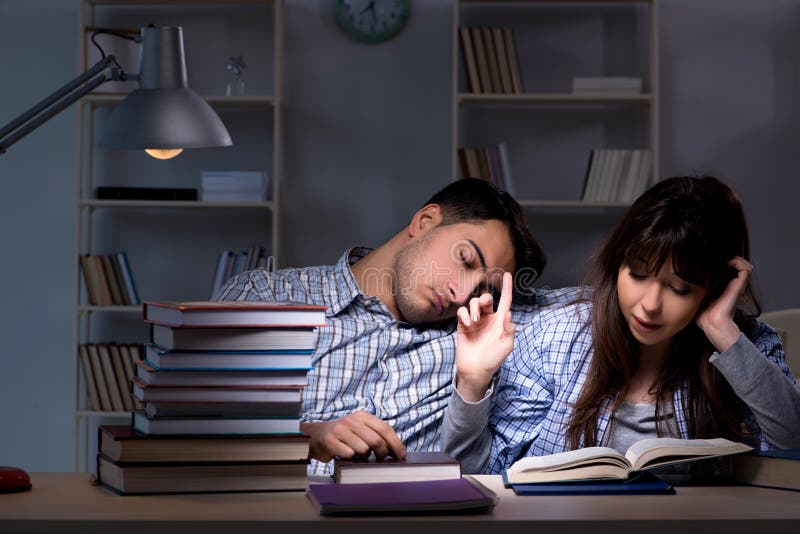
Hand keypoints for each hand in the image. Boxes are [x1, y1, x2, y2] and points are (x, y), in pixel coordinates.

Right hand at [300, 410, 405, 462]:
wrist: (316, 436)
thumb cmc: (344, 435)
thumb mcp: (360, 430)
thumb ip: (376, 435)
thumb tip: (396, 451)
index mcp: (362, 416)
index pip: (385, 428)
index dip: (396, 443)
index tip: (402, 455)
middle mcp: (351, 420)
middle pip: (376, 441)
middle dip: (382, 454)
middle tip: (381, 459)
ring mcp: (340, 430)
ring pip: (363, 450)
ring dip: (363, 456)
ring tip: (357, 454)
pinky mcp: (330, 441)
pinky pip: (349, 455)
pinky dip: (351, 459)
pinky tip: (346, 455)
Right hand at [455, 271, 514, 401]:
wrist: (476, 370)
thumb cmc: (494, 359)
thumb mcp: (506, 345)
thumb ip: (509, 329)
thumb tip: (509, 312)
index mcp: (500, 321)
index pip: (505, 301)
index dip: (507, 288)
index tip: (508, 274)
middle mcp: (488, 318)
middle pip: (486, 299)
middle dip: (484, 299)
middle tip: (483, 306)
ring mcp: (475, 321)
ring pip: (473, 303)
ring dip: (474, 308)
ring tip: (474, 321)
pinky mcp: (463, 325)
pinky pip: (462, 311)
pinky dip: (464, 314)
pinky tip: (468, 323)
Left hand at [696, 256, 751, 351]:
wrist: (711, 323)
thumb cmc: (702, 312)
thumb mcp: (696, 293)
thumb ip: (694, 284)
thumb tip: (680, 274)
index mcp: (723, 285)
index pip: (727, 267)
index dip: (720, 260)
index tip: (709, 257)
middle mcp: (731, 284)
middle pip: (737, 264)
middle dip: (727, 257)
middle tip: (715, 257)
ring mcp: (736, 285)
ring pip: (744, 264)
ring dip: (735, 258)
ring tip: (723, 259)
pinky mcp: (739, 286)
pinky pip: (745, 269)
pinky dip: (738, 262)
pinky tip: (726, 263)